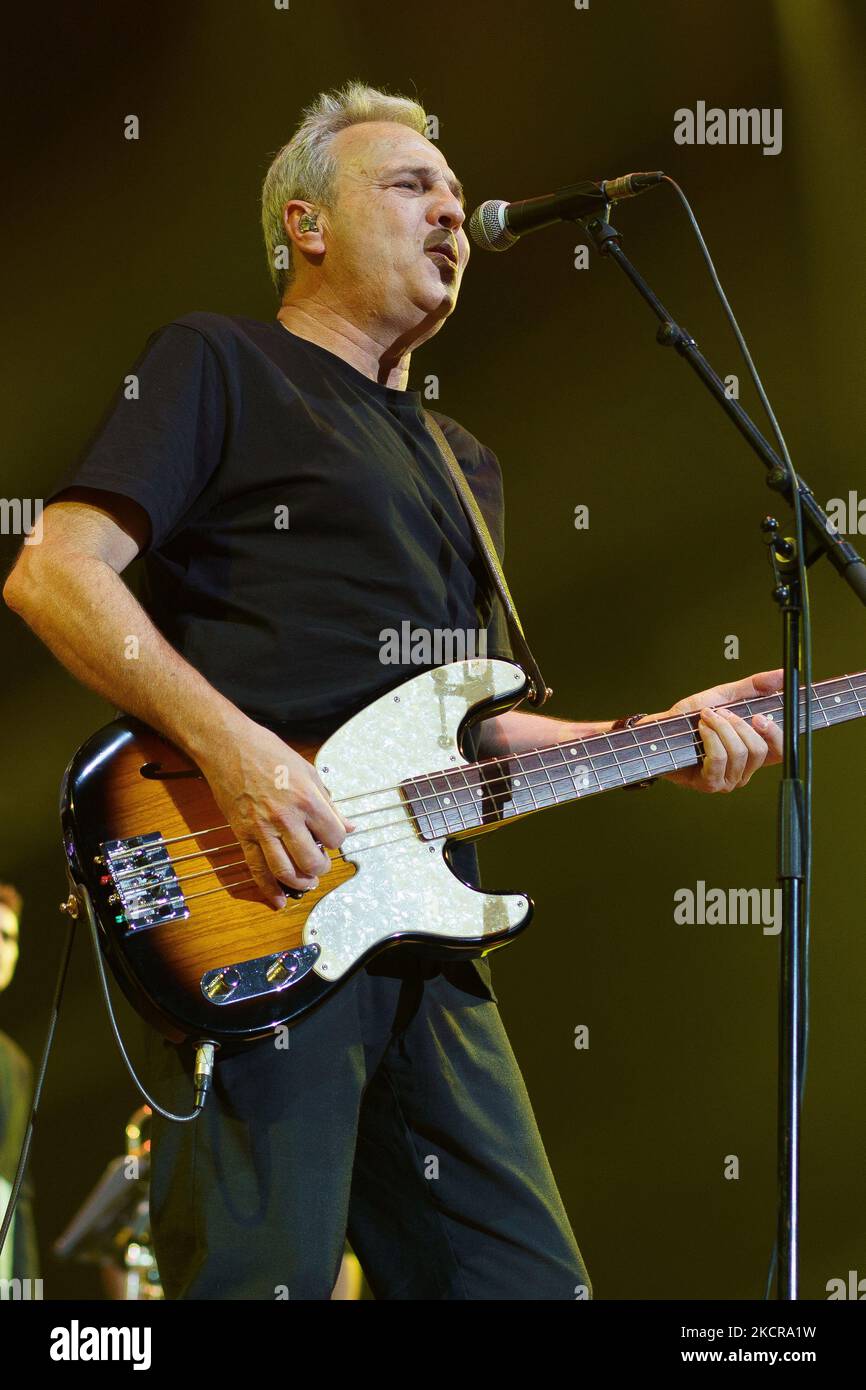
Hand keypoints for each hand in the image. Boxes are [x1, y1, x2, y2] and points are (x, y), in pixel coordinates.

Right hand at [197, 719, 355, 906]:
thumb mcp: (309, 772)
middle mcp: (287, 817)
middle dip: (320, 868)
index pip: (335, 837)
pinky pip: (257, 869)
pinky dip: (269, 890)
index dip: (337, 841)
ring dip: (300, 883)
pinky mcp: (244, 834)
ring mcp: (263, 828)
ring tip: (305, 882)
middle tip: (320, 864)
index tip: (330, 838)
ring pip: (285, 871)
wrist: (229, 746)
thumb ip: (330, 804)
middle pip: (312, 861)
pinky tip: (278, 900)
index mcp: (308, 799)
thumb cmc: (269, 752)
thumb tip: (350, 826)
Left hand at [653, 669, 784, 792]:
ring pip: (739, 753)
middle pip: (759, 750)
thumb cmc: (692, 717)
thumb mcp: (726, 696)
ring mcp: (729, 780)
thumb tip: (783, 673)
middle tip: (721, 713)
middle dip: (738, 725)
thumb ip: (755, 687)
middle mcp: (745, 770)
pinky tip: (701, 728)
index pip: (782, 751)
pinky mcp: (711, 784)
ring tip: (706, 718)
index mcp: (754, 752)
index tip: (760, 716)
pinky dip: (710, 737)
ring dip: (720, 728)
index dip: (776, 734)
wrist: (662, 731)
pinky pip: (719, 759)